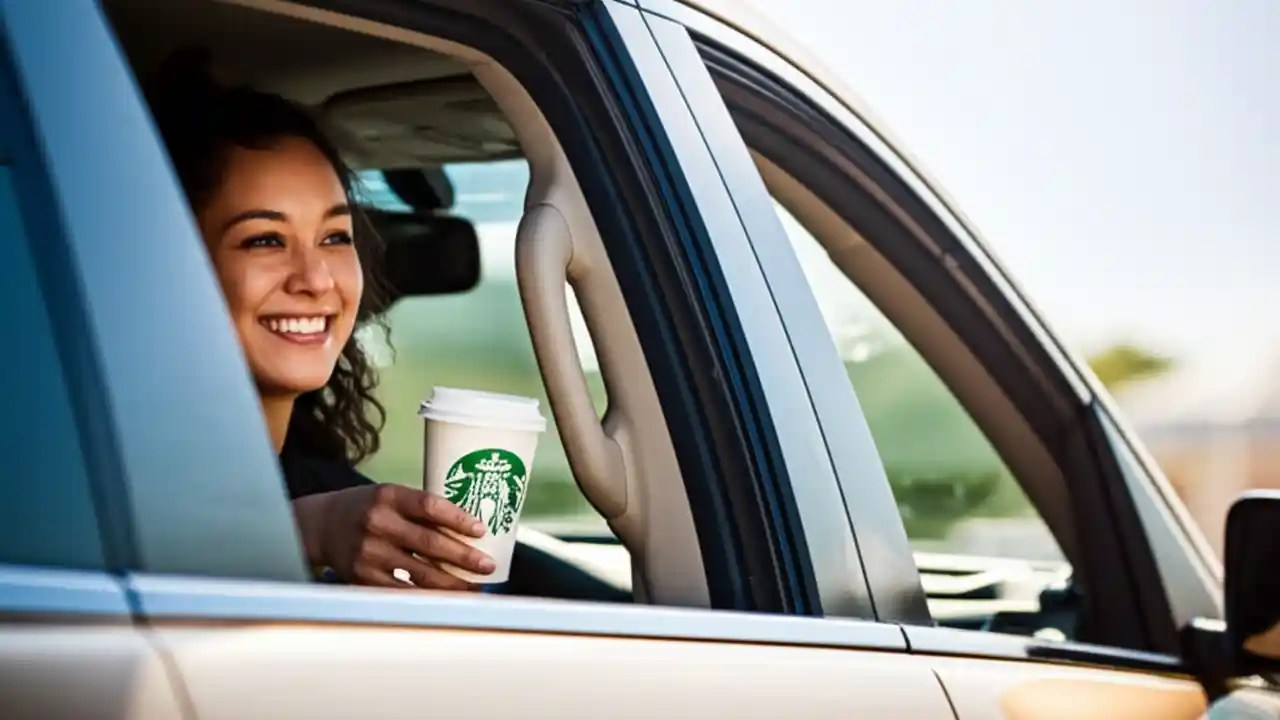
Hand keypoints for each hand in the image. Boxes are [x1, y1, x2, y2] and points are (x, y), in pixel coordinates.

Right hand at [292, 484, 494, 589]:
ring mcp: (370, 553)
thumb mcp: (391, 496)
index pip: (431, 506)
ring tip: (474, 587)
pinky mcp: (363, 577)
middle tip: (488, 566)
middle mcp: (378, 523)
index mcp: (389, 496)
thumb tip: (470, 531)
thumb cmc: (368, 509)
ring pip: (421, 573)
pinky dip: (428, 597)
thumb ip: (422, 510)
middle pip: (431, 543)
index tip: (481, 530)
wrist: (322, 525)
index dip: (459, 519)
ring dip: (453, 583)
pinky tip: (446, 599)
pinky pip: (403, 592)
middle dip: (465, 558)